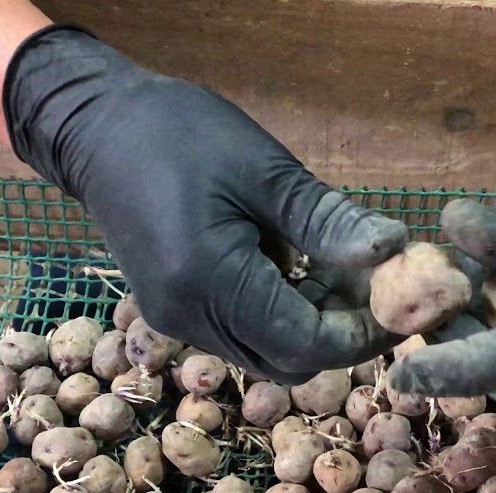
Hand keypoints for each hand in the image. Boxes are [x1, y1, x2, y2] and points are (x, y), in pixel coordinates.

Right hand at [3, 25, 407, 383]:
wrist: (95, 127)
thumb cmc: (179, 133)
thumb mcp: (263, 170)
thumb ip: (327, 220)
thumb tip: (394, 250)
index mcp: (208, 282)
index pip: (304, 342)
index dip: (360, 332)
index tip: (400, 298)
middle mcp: (188, 319)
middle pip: (288, 362)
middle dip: (341, 336)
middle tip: (377, 287)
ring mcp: (176, 322)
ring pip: (266, 356)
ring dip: (312, 329)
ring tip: (342, 274)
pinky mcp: (174, 314)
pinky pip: (242, 337)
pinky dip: (281, 318)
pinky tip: (300, 273)